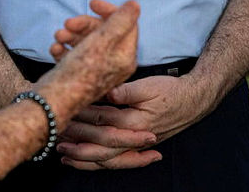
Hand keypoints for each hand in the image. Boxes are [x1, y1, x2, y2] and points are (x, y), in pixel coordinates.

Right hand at [35, 0, 138, 132]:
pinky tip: (55, 50)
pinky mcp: (80, 72)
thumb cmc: (80, 73)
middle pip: (103, 31)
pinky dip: (64, 48)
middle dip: (83, 24)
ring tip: (58, 38)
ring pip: (86, 40)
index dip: (109, 11)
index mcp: (125, 57)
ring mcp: (96, 68)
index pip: (126, 24)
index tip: (92, 3)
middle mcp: (114, 63)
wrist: (54, 101)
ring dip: (70, 35)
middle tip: (68, 23)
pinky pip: (75, 53)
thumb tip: (135, 4)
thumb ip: (120, 21)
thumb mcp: (102, 41)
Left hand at [55, 73, 210, 169]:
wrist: (193, 101)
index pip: (103, 121)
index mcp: (136, 122)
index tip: (65, 111)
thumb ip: (127, 90)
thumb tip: (107, 91)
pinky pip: (114, 161)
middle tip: (55, 135)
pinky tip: (80, 160)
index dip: (83, 117)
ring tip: (62, 153)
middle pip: (101, 145)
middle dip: (77, 141)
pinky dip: (96, 163)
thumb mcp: (150, 85)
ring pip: (106, 159)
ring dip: (83, 158)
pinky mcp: (136, 147)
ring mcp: (136, 146)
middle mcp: (135, 138)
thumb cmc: (171, 91)